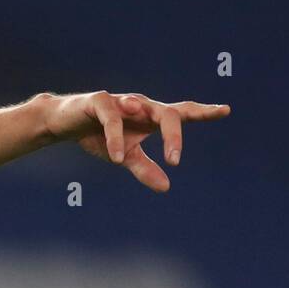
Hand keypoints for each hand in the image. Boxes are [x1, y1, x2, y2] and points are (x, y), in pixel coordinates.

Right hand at [40, 91, 229, 191]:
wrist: (63, 123)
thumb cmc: (98, 135)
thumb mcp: (125, 156)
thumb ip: (145, 168)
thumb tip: (166, 187)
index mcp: (150, 117)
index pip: (181, 113)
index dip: (203, 111)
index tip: (225, 110)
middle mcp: (140, 105)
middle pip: (168, 113)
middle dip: (175, 135)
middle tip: (175, 161)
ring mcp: (121, 101)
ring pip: (142, 109)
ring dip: (151, 133)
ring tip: (163, 157)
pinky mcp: (98, 102)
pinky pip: (111, 117)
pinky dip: (115, 137)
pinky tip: (116, 156)